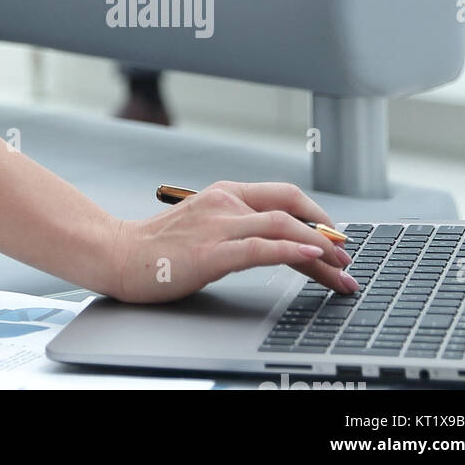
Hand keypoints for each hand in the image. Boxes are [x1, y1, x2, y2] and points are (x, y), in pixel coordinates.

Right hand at [103, 181, 356, 303]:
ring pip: (284, 227)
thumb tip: (275, 240)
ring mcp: (218, 226)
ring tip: (341, 271)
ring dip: (322, 250)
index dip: (317, 214)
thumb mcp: (202, 224)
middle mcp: (225, 203)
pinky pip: (262, 248)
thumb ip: (234, 225)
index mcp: (223, 193)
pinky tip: (313, 258)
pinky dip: (293, 250)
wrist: (117, 253)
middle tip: (347, 258)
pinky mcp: (211, 253)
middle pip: (292, 209)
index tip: (335, 239)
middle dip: (328, 233)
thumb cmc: (157, 246)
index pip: (283, 195)